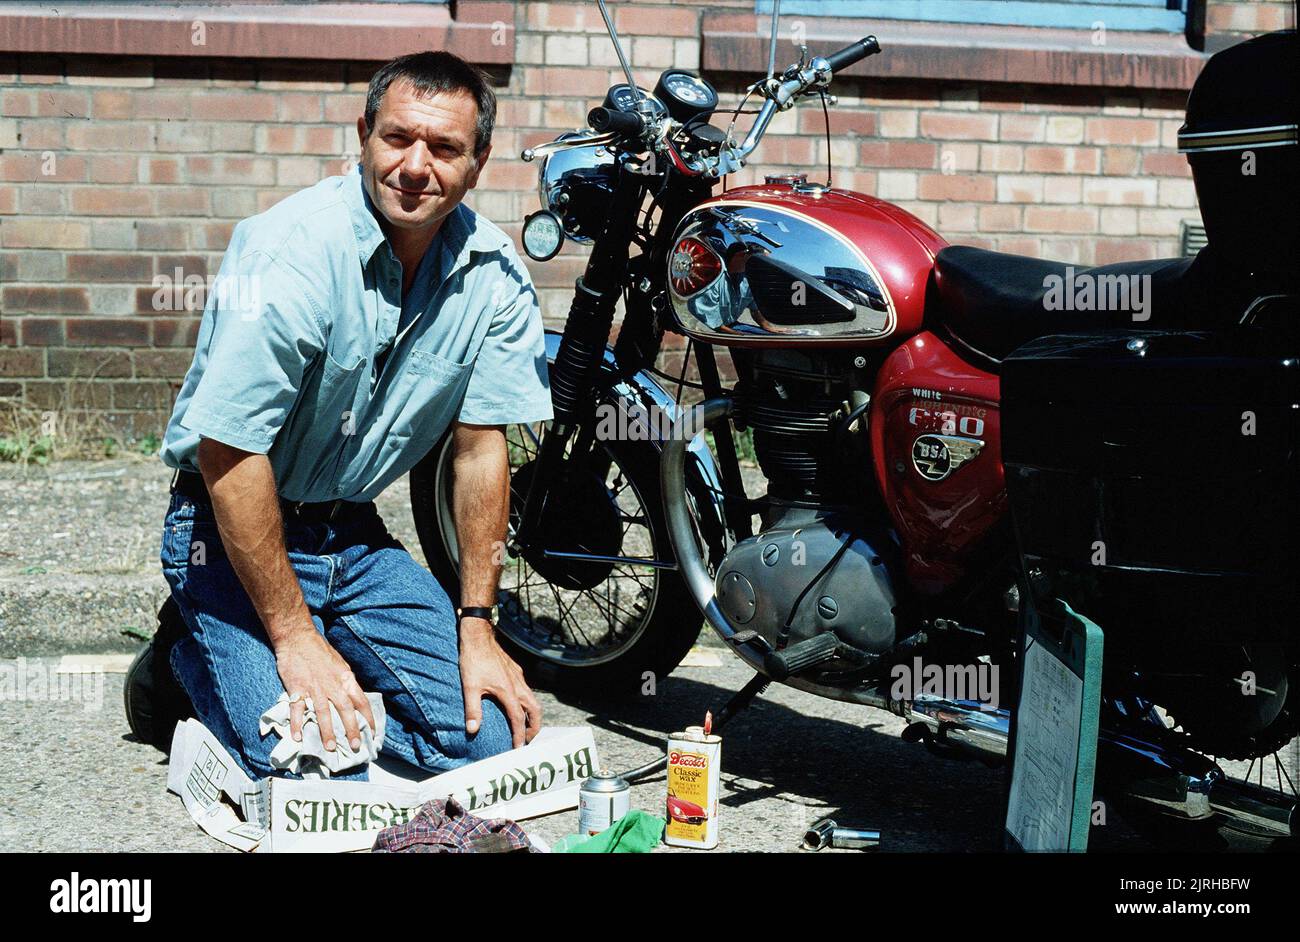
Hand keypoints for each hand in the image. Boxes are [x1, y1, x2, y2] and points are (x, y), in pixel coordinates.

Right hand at [274, 627, 375, 751]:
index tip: (373, 733)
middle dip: (352, 730)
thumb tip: (354, 699)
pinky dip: (297, 724)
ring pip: (323, 713)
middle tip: (355, 747)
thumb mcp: (340, 665)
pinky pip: (297, 709)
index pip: (362, 701)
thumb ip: (346, 682)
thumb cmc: (320, 651)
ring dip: (326, 731)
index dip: (369, 718)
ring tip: (330, 748)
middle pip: (345, 710)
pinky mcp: (297, 688)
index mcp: (345, 678)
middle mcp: (332, 685)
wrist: (298, 638)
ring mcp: (314, 687)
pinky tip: (297, 737)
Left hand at [459, 619, 541, 747]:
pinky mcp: (515, 670)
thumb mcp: (470, 686)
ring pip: (532, 700)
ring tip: (525, 725)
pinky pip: (527, 690)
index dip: (519, 736)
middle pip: (534, 711)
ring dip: (532, 715)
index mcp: (508, 691)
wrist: (478, 636)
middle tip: (528, 740)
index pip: (518, 719)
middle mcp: (517, 685)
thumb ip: (472, 709)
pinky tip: (516, 702)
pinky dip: (526, 702)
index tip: (518, 748)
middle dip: (534, 727)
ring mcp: (518, 677)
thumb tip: (472, 730)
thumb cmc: (473, 659)